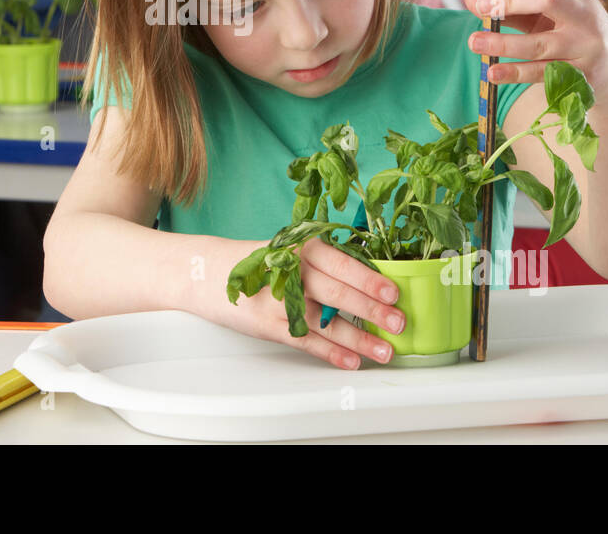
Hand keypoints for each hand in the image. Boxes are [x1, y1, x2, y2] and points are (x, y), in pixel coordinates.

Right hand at [219, 238, 405, 369]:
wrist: (208, 272)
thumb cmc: (259, 262)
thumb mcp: (291, 249)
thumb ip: (325, 262)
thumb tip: (372, 281)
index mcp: (300, 247)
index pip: (341, 263)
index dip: (369, 279)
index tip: (394, 292)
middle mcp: (290, 272)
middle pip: (337, 293)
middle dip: (372, 310)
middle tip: (399, 323)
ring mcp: (278, 301)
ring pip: (325, 322)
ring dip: (358, 338)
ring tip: (384, 350)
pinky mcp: (268, 325)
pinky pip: (305, 341)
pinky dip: (330, 353)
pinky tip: (350, 360)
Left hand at [463, 0, 607, 104]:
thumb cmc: (572, 33)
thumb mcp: (547, 14)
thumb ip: (510, 5)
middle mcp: (583, 13)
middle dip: (511, 1)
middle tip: (481, 7)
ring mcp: (584, 46)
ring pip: (539, 43)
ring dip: (502, 42)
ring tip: (474, 41)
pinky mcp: (580, 76)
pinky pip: (541, 74)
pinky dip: (514, 73)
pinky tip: (492, 72)